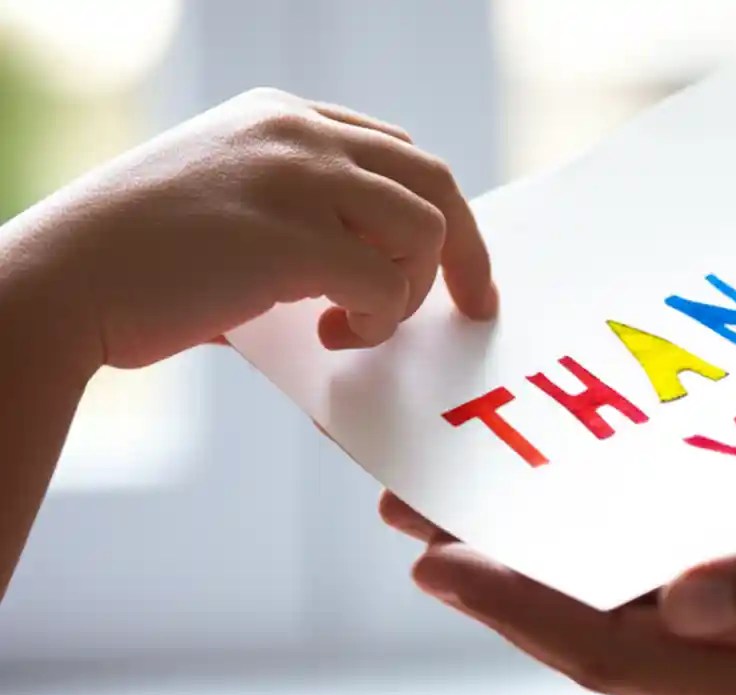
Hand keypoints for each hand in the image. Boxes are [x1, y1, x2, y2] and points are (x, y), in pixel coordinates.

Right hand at [0, 87, 495, 371]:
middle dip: (468, 248)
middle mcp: (298, 133)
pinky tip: (333, 338)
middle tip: (478, 303)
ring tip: (359, 327)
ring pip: (423, 228)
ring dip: (409, 293)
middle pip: (433, 179)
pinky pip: (386, 283)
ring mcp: (296, 178)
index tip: (453, 259)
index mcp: (283, 117)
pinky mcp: (291, 239)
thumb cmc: (137, 261)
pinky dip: (378, 322)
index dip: (435, 209)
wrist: (59, 282)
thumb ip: (300, 213)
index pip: (397, 153)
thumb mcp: (229, 204)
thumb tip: (368, 269)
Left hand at [386, 439, 735, 694]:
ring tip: (478, 446)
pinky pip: (706, 497)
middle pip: (609, 597)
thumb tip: (677, 604)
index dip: (521, 607)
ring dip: (562, 500)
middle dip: (511, 549)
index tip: (433, 554)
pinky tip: (606, 417)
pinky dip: (643, 465)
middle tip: (416, 487)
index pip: (623, 651)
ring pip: (644, 545)